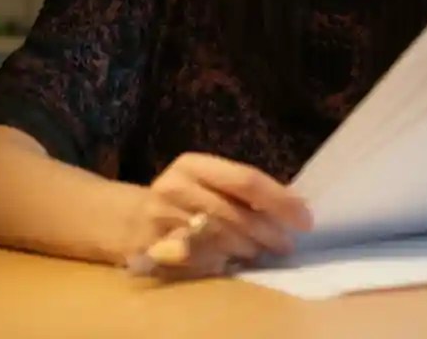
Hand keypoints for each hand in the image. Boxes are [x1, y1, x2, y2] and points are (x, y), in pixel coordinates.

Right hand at [122, 152, 312, 278]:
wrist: (121, 218)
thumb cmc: (181, 198)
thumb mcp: (206, 181)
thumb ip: (244, 190)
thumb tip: (297, 204)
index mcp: (193, 164)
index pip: (246, 180)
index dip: (280, 200)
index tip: (305, 219)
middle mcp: (174, 186)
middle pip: (234, 213)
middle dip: (267, 232)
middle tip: (286, 245)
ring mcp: (160, 218)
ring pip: (218, 239)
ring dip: (247, 249)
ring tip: (261, 253)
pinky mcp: (152, 247)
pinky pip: (197, 260)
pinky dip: (220, 262)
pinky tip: (231, 263)